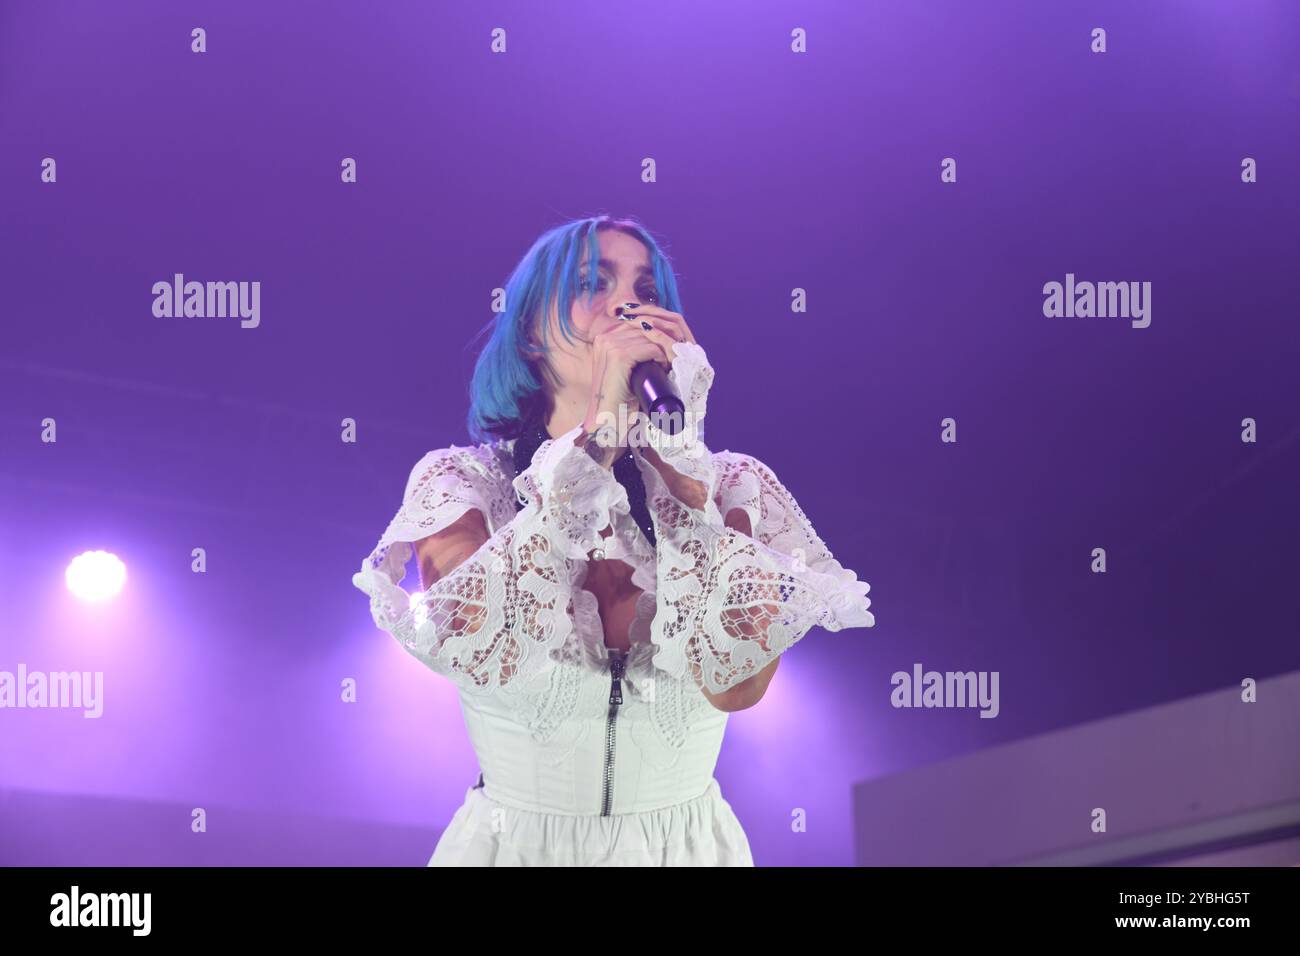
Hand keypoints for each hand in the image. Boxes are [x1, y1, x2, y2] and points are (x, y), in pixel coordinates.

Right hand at [582, 314, 675, 441]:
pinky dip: (661, 358)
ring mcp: (610, 346)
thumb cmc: (619, 398)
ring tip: (666, 367)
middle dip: (661, 342)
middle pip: (645, 328)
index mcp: (603, 338)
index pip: (638, 324)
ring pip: (650, 338)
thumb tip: (657, 338)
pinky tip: (662, 369)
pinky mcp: (619, 356)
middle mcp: (604, 338)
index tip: (664, 353)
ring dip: (663, 351)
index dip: (655, 336)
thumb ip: (633, 352)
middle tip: (669, 360)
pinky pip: (650, 348)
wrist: (608, 420)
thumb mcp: (625, 369)